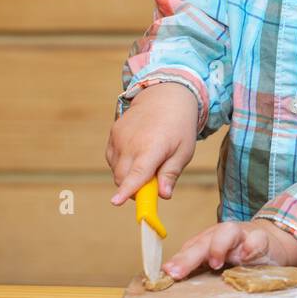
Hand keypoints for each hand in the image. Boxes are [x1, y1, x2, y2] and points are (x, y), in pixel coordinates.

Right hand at [106, 81, 199, 205]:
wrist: (166, 95)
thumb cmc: (179, 126)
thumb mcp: (184, 151)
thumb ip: (171, 174)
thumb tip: (163, 195)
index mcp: (153, 147)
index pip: (137, 173)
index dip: (127, 190)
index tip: (116, 202)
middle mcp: (132, 142)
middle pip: (122, 178)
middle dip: (134, 188)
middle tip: (154, 182)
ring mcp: (119, 137)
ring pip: (116, 170)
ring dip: (128, 175)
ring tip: (149, 160)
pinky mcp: (113, 133)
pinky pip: (112, 159)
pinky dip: (123, 164)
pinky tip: (138, 153)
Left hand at [162, 219, 296, 279]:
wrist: (272, 242)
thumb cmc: (238, 255)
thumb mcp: (217, 262)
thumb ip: (197, 269)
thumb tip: (168, 279)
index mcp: (207, 243)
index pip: (188, 250)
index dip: (177, 261)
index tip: (166, 274)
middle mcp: (220, 236)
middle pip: (202, 242)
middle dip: (188, 257)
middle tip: (176, 272)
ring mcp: (241, 236)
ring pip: (226, 232)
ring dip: (218, 246)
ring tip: (214, 263)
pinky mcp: (262, 239)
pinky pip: (256, 239)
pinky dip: (251, 246)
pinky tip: (246, 256)